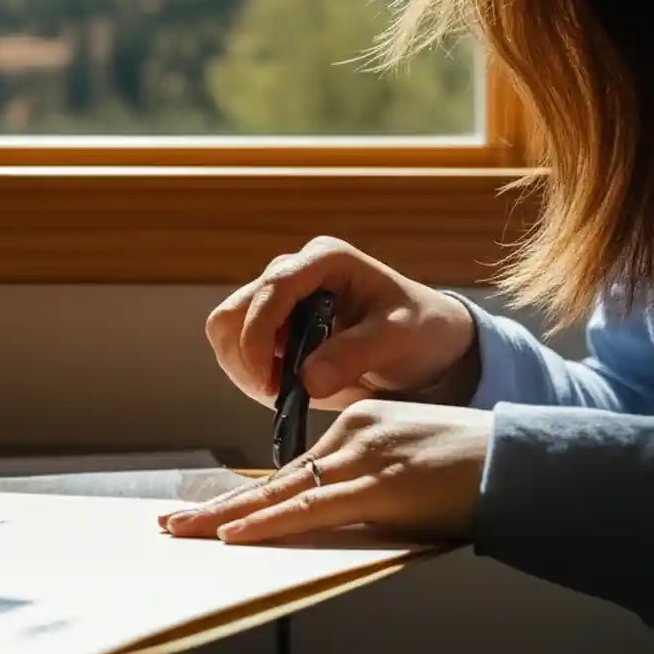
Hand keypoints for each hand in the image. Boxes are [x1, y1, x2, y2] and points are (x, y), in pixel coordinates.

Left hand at [159, 400, 492, 543]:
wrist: (523, 460)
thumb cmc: (473, 464)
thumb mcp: (409, 456)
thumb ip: (368, 472)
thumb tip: (334, 502)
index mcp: (360, 424)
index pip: (291, 468)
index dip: (247, 493)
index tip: (211, 510)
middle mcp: (353, 434)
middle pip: (274, 479)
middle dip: (219, 506)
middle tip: (172, 522)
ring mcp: (364, 459)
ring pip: (282, 493)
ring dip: (229, 517)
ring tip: (186, 532)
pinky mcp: (380, 487)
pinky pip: (312, 509)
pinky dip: (270, 522)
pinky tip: (237, 533)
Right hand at [206, 236, 477, 409]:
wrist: (427, 343)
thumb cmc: (420, 331)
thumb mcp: (398, 340)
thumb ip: (355, 355)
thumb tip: (307, 380)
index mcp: (324, 260)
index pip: (270, 291)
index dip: (258, 338)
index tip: (269, 384)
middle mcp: (292, 270)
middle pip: (233, 312)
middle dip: (246, 358)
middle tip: (277, 394)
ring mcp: (277, 295)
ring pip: (226, 331)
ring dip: (245, 368)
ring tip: (284, 392)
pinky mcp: (271, 321)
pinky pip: (238, 348)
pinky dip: (252, 373)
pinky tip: (285, 387)